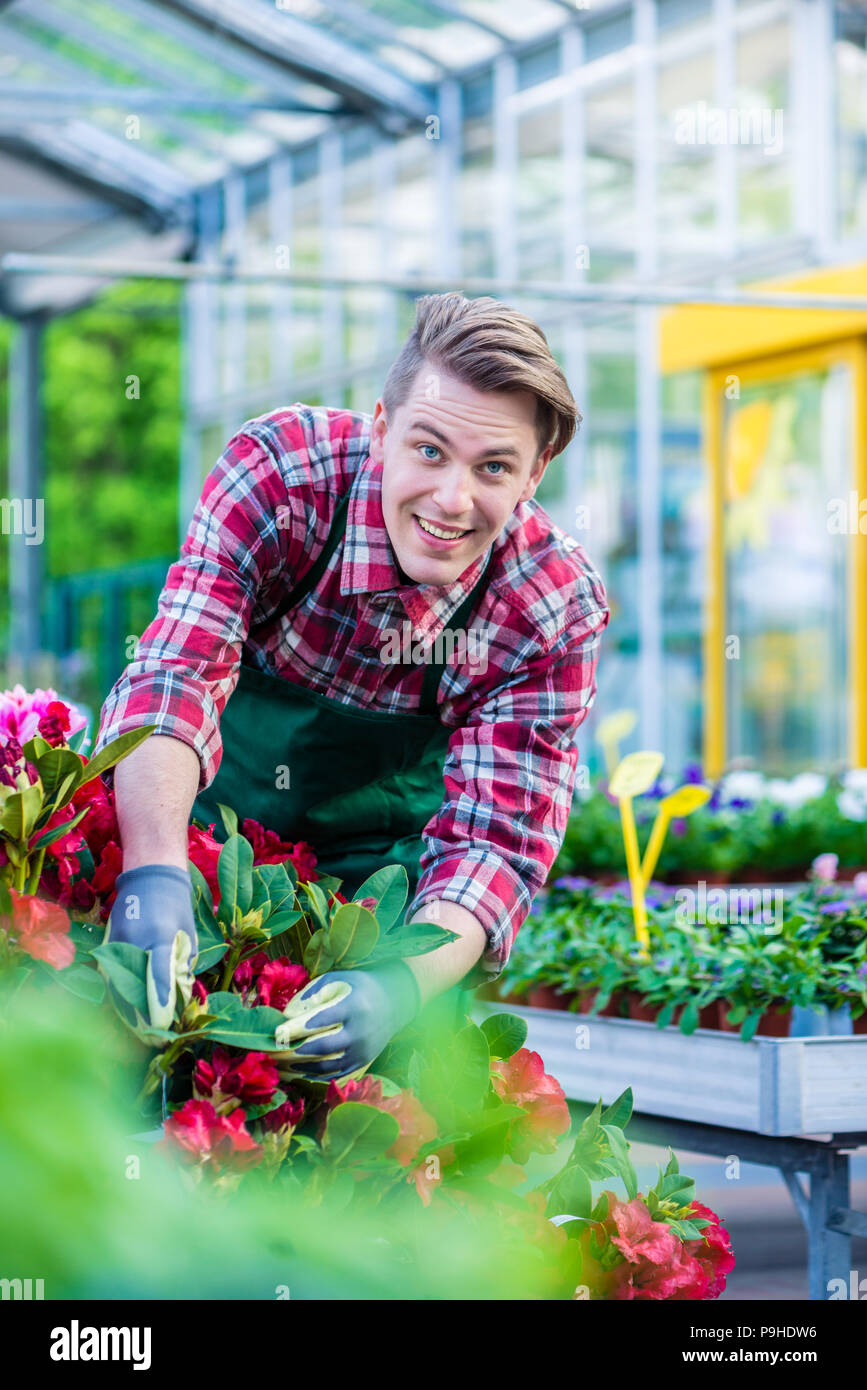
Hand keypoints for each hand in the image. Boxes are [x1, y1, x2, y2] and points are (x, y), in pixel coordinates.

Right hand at [105, 864, 197, 1030]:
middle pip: (133, 990)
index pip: (158, 976)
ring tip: (145, 1036)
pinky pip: (112, 982)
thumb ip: (182, 967)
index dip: (160, 1004)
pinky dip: (121, 1001)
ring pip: (118, 990)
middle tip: (158, 1042)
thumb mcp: (188, 935)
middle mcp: (133, 943)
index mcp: (158, 936)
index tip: (164, 1027)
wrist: (149, 878)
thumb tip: (180, 1000)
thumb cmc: (176, 907)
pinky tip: (132, 1018)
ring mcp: (115, 946)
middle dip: (145, 1020)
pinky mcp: (107, 949)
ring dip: (131, 1016)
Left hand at [273, 962, 420, 1079]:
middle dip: (292, 1052)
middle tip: (270, 1053)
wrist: (393, 1002)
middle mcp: (360, 1031)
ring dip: (299, 1068)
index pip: (319, 1020)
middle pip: (321, 1047)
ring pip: (326, 1066)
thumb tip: (286, 1017)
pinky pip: (335, 1075)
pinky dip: (313, 1076)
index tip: (274, 1033)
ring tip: (278, 1065)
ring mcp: (362, 1051)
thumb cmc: (356, 987)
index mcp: (353, 1006)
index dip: (295, 1029)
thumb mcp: (335, 980)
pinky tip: (296, 1072)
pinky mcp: (362, 1063)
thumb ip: (310, 995)